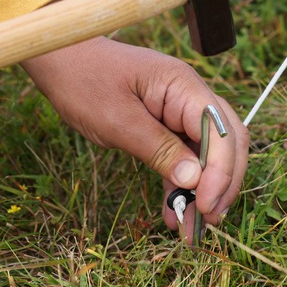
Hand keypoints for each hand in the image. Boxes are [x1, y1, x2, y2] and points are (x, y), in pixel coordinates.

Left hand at [21, 37, 248, 239]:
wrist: (60, 59)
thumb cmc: (84, 80)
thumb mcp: (118, 120)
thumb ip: (158, 149)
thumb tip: (194, 180)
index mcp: (184, 87)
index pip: (221, 132)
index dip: (221, 172)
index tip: (207, 206)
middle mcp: (190, 97)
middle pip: (227, 143)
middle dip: (222, 184)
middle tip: (209, 220)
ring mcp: (180, 111)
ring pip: (208, 155)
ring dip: (203, 190)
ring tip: (191, 228)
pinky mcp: (166, 125)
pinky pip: (184, 158)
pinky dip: (181, 185)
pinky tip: (173, 212)